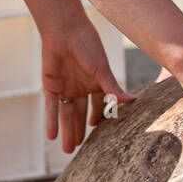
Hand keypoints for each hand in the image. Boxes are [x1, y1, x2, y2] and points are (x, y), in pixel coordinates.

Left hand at [41, 18, 134, 152]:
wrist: (65, 30)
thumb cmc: (88, 45)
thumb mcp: (102, 69)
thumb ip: (112, 88)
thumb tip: (132, 101)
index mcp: (96, 82)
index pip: (99, 106)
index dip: (100, 120)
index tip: (103, 138)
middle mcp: (80, 87)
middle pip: (81, 114)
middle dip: (81, 132)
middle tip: (81, 151)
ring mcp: (65, 87)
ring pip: (66, 114)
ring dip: (67, 131)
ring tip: (68, 150)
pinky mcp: (51, 86)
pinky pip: (50, 107)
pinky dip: (51, 121)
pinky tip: (52, 136)